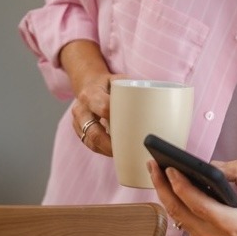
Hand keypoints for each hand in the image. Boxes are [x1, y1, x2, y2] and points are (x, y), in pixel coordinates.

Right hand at [59, 39, 122, 156]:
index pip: (103, 108)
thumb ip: (133, 89)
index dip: (116, 118)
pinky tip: (115, 153)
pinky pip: (88, 143)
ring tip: (123, 154)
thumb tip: (159, 102)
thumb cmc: (108, 84)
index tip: (132, 127)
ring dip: (106, 150)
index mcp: (91, 93)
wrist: (88, 84)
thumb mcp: (119, 80)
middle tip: (128, 150)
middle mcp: (81, 108)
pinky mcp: (78, 130)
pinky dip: (102, 150)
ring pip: (89, 141)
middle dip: (110, 144)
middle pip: (93, 131)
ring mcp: (77, 121)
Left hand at [149, 158, 236, 235]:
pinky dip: (172, 200)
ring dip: (162, 192)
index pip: (198, 205)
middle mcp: (212, 235)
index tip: (170, 168)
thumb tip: (212, 165)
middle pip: (177, 210)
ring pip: (175, 215)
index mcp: (230, 224)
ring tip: (155, 170)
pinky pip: (180, 218)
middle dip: (161, 185)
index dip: (181, 186)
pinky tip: (167, 185)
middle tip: (152, 163)